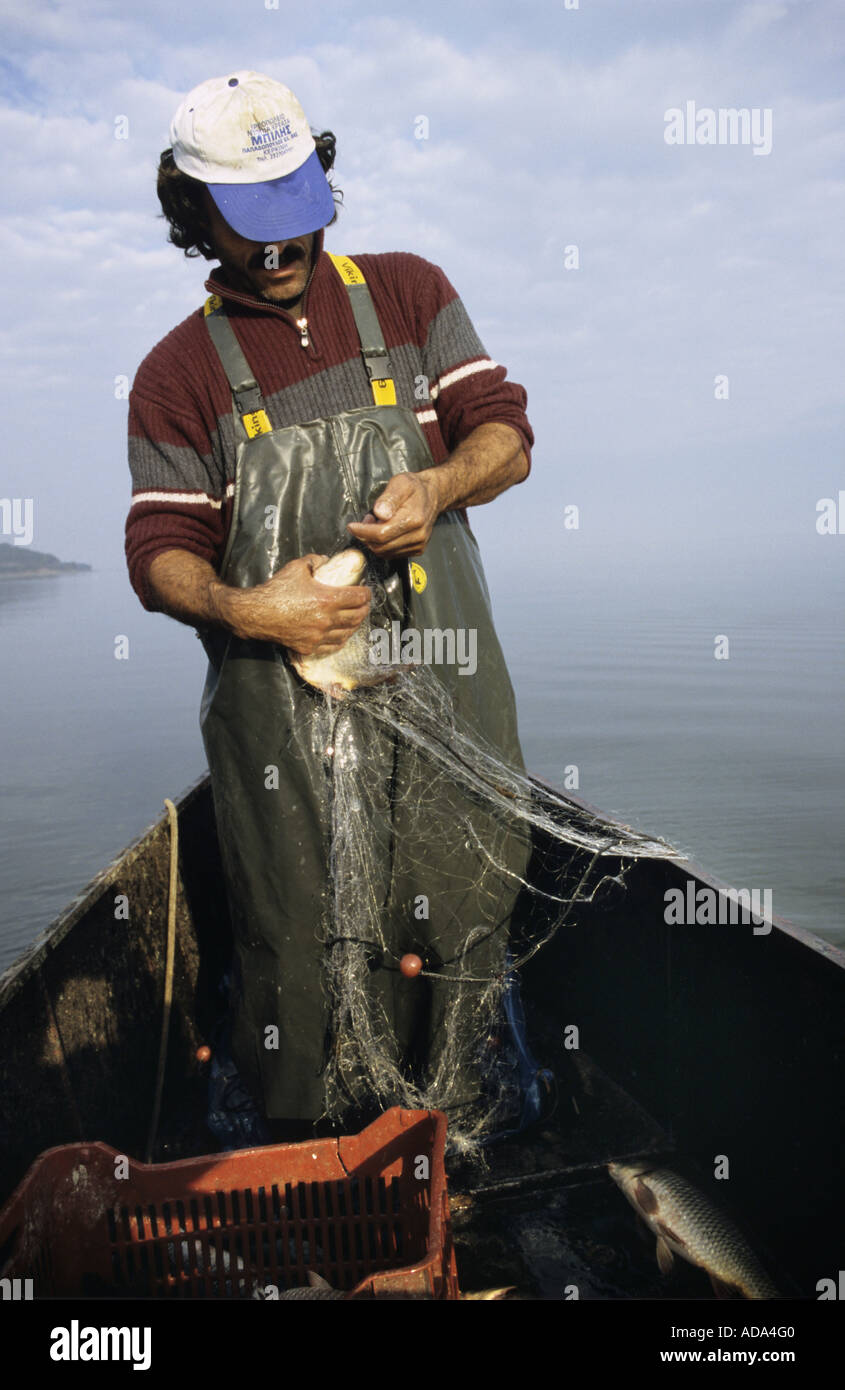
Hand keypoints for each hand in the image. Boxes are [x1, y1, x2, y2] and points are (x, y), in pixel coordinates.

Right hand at [221, 554, 371, 654]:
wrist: (256, 613)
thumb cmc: (275, 590)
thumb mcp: (296, 568)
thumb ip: (314, 561)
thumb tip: (324, 560)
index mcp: (327, 599)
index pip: (358, 598)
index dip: (366, 594)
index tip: (367, 591)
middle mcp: (326, 620)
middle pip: (356, 617)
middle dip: (364, 610)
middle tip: (364, 605)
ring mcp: (318, 636)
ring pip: (346, 633)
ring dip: (354, 626)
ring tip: (355, 620)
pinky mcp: (309, 646)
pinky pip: (332, 646)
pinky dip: (340, 640)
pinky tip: (341, 635)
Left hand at [346, 470, 441, 556]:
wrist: (432, 495)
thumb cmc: (414, 488)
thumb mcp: (400, 483)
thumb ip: (389, 498)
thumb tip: (380, 513)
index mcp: (413, 519)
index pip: (381, 534)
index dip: (363, 532)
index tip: (352, 526)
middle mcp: (418, 535)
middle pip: (381, 546)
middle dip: (366, 536)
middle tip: (366, 520)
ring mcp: (418, 544)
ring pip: (385, 552)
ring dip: (374, 541)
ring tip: (375, 524)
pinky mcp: (417, 549)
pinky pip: (392, 554)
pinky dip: (383, 545)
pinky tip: (384, 532)